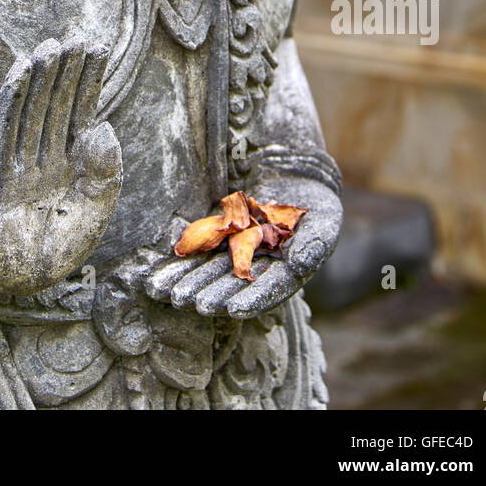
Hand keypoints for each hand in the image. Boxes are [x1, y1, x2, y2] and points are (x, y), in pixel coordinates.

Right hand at [0, 37, 121, 294]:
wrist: (18, 284)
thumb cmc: (56, 250)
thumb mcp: (95, 213)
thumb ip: (105, 173)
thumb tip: (103, 126)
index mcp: (70, 164)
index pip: (80, 112)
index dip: (88, 81)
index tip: (97, 48)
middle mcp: (46, 156)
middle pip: (57, 105)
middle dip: (66, 72)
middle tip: (74, 37)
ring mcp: (22, 163)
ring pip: (33, 112)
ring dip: (40, 79)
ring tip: (49, 46)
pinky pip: (6, 132)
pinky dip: (13, 101)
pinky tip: (21, 76)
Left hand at [144, 178, 341, 319]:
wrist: (295, 177)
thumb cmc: (315, 203)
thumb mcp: (324, 220)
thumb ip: (314, 244)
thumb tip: (301, 265)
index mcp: (289, 272)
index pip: (271, 289)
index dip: (253, 299)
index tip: (233, 309)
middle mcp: (262, 269)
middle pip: (235, 285)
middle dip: (211, 293)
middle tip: (189, 301)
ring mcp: (240, 254)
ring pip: (212, 271)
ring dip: (191, 282)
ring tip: (168, 292)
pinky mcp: (222, 237)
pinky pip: (201, 250)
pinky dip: (183, 260)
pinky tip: (162, 272)